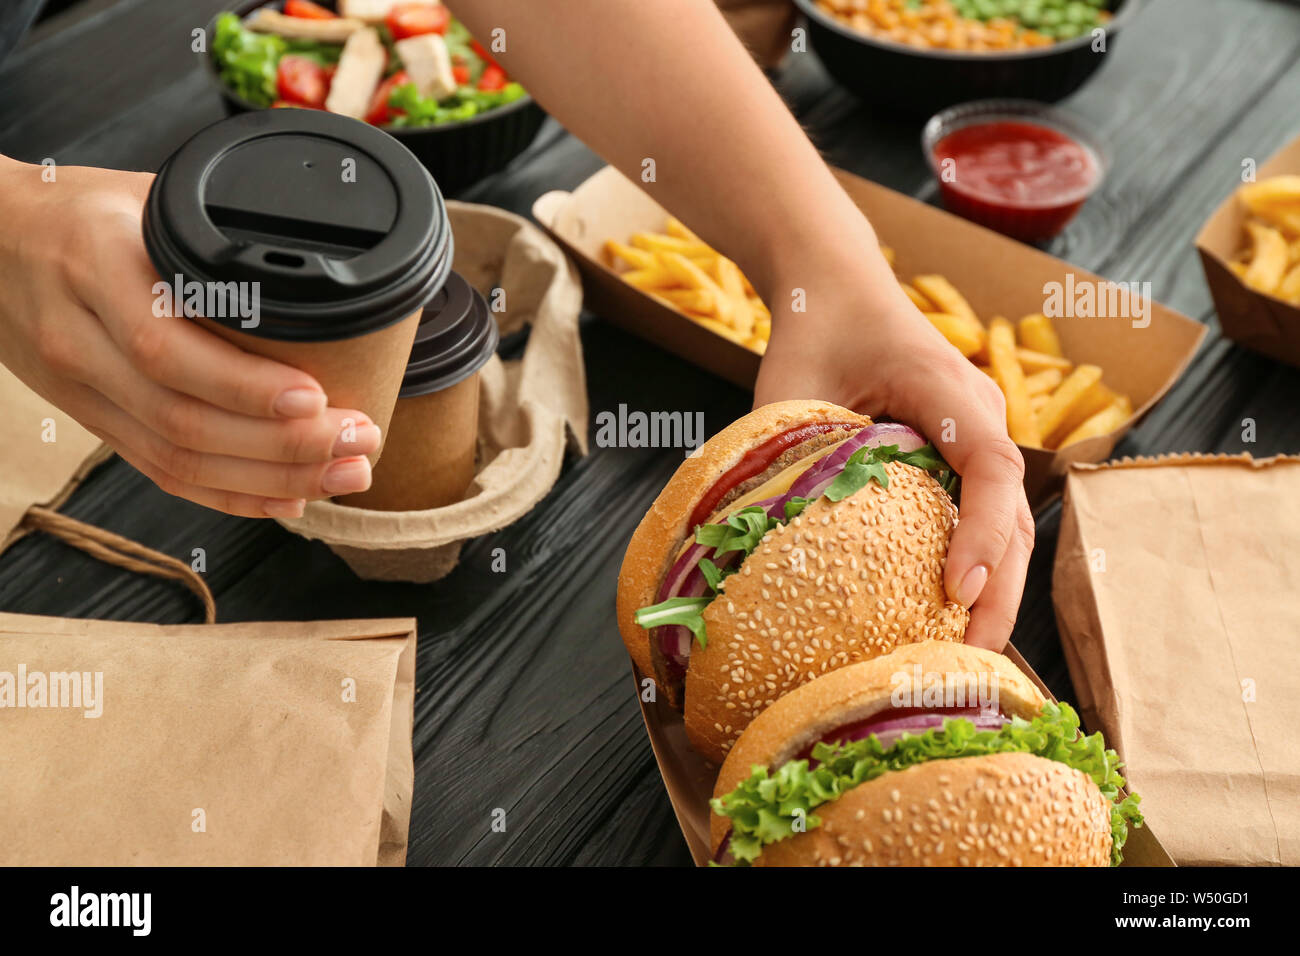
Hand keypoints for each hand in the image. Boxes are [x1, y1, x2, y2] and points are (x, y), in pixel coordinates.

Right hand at [0, 158, 378, 516]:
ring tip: (345, 472)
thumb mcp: (143, 198)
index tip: (317, 395)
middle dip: (284, 443)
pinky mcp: (93, 422)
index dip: (245, 385)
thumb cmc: (78, 212)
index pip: (167, 347)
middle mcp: (80, 339)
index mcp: (95, 268)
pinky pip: (162, 472)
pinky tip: (289, 497)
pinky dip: (230, 494)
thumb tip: (321, 263)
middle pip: (183, 419)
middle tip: (360, 439)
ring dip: (272, 477)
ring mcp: (82, 391)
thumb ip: (215, 234)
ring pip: (177, 458)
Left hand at [753, 266, 1032, 651]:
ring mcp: (978, 428)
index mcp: (946, 387)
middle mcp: (978, 408)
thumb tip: (765, 545)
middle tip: (971, 658)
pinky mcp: (964, 445)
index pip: (990, 466)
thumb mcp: (790, 387)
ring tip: (968, 654)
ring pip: (1010, 517)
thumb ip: (791, 453)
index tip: (957, 590)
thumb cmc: (813, 326)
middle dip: (1001, 587)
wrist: (838, 282)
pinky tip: (952, 612)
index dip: (983, 533)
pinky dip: (980, 561)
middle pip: (1016, 508)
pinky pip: (986, 509)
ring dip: (997, 585)